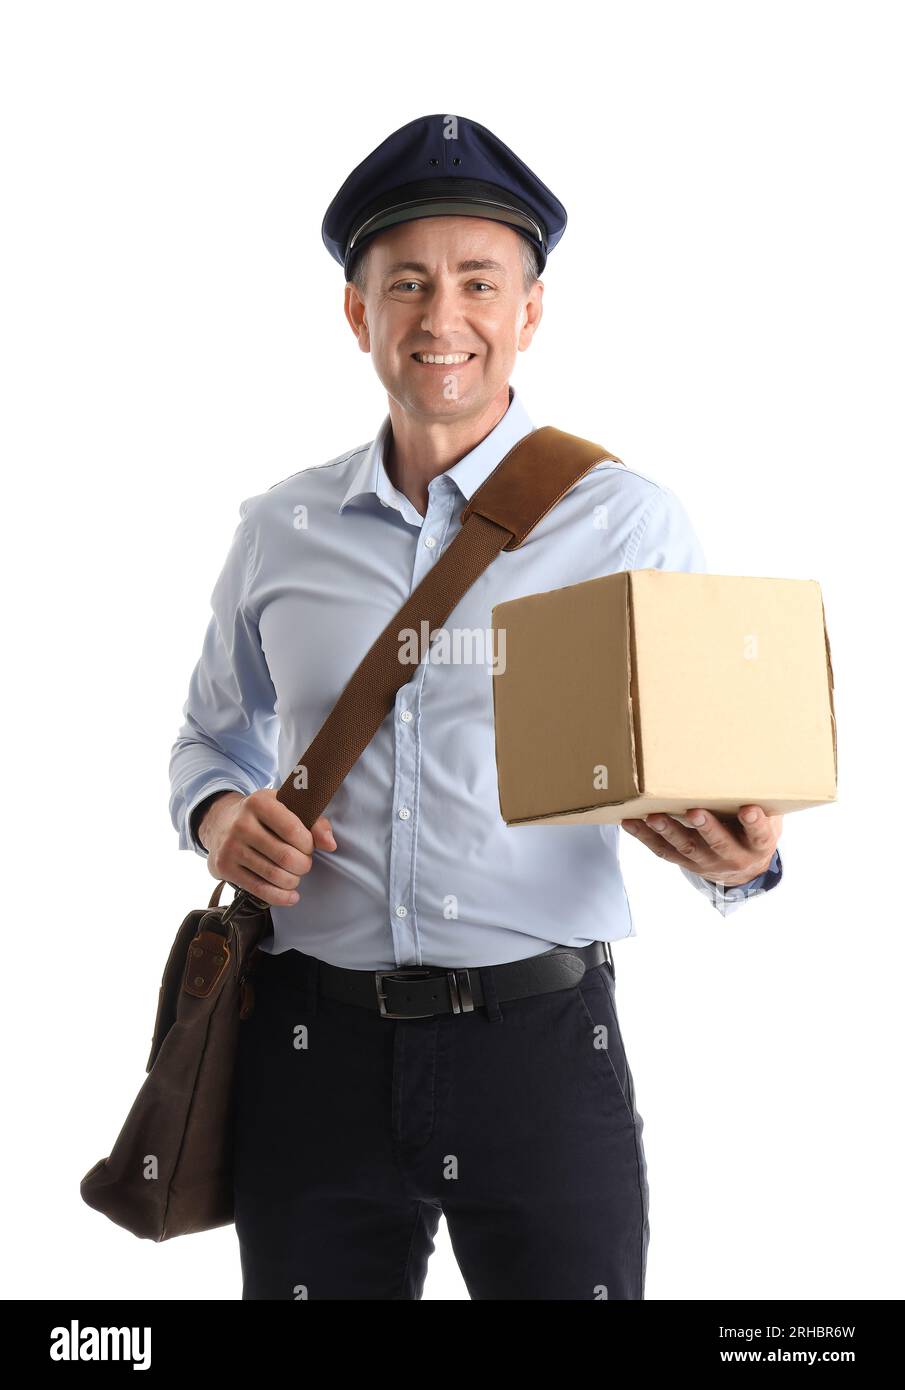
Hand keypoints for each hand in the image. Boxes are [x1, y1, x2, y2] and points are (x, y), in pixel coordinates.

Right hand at [199, 788, 336, 906]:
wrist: (221, 823)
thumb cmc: (264, 816)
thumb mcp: (286, 807)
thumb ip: (314, 822)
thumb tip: (330, 844)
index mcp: (259, 803)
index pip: (293, 830)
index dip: (308, 844)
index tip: (308, 846)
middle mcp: (242, 824)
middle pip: (286, 857)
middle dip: (303, 865)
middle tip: (303, 862)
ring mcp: (231, 847)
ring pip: (274, 876)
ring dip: (293, 881)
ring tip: (294, 875)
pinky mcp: (225, 867)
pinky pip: (259, 889)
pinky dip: (281, 897)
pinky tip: (291, 895)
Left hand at [621, 805, 781, 887]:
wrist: (744, 869)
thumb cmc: (753, 830)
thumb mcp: (769, 817)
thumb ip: (763, 796)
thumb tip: (758, 757)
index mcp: (758, 844)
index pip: (760, 835)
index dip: (755, 824)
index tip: (749, 809)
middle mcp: (734, 856)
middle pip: (720, 844)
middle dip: (707, 828)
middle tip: (695, 812)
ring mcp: (708, 862)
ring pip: (687, 848)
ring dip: (670, 832)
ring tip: (654, 818)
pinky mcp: (685, 862)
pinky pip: (663, 851)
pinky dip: (645, 837)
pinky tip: (630, 822)